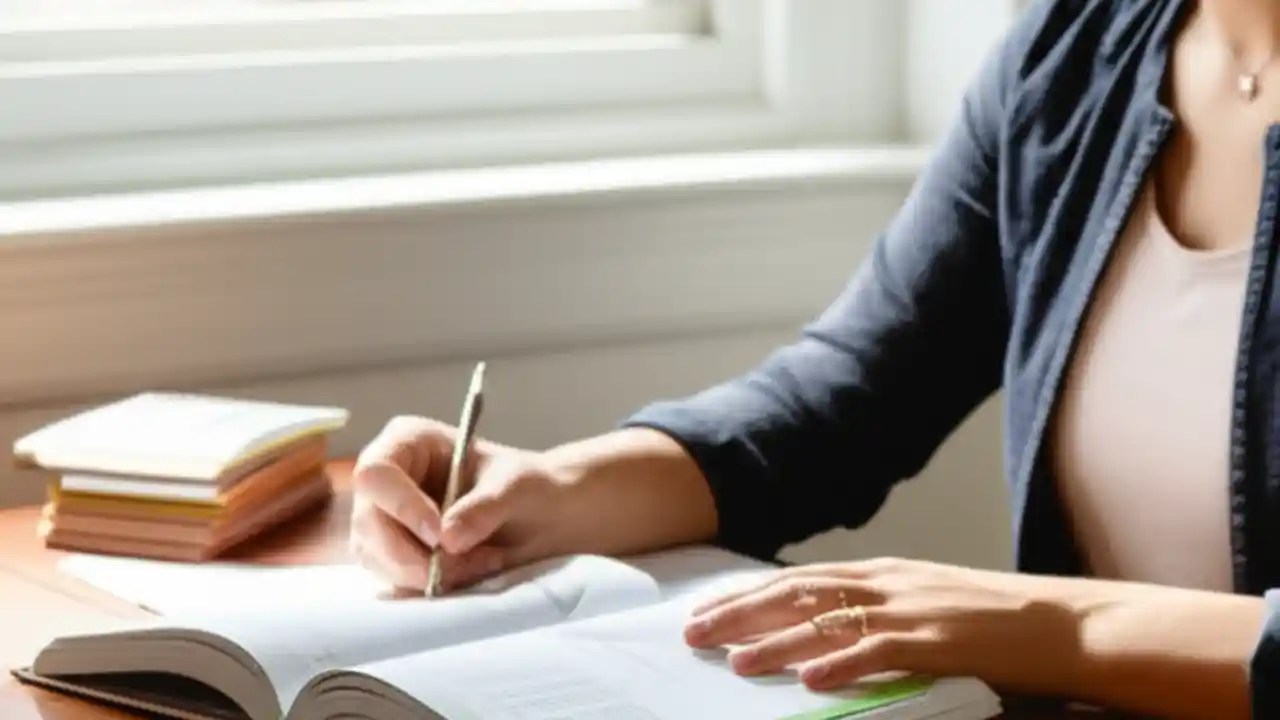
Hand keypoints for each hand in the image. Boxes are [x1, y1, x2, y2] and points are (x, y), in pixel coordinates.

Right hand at [349, 416, 573, 592]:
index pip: (377, 474)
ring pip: (375, 555)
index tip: (439, 537)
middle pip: (368, 521)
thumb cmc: (528, 486)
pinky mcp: (392, 552)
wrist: (544, 517)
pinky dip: (426, 584)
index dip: (401, 507)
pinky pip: (391, 576)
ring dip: (424, 573)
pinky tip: (467, 572)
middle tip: (461, 566)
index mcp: (408, 442)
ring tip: (479, 564)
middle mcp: (386, 478)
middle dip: (412, 554)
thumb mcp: (516, 487)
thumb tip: (448, 538)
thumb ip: (484, 507)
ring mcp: (385, 517)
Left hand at [682, 558, 1091, 694]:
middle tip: (694, 633)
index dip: (748, 594)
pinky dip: (844, 665)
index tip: (706, 609)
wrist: (1065, 622)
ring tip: (735, 660)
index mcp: (882, 574)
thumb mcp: (923, 601)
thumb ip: (874, 610)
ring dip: (779, 643)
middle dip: (743, 613)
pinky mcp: (941, 643)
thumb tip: (819, 630)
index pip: (799, 580)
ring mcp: (914, 612)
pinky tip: (810, 681)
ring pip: (830, 623)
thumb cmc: (994, 618)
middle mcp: (889, 585)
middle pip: (799, 594)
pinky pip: (883, 653)